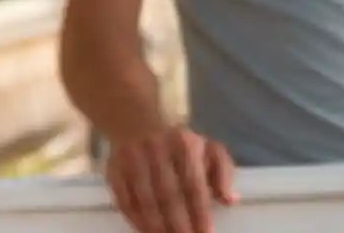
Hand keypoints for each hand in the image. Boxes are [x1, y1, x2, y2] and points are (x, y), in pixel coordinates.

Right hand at [105, 126, 238, 232]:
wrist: (137, 122)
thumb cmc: (181, 144)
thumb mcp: (209, 149)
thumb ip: (223, 173)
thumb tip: (229, 199)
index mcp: (184, 145)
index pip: (193, 185)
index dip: (199, 213)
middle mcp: (155, 149)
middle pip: (168, 194)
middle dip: (178, 224)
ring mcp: (131, 158)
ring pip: (144, 199)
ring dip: (156, 225)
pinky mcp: (113, 169)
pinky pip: (124, 199)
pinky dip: (135, 219)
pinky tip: (146, 231)